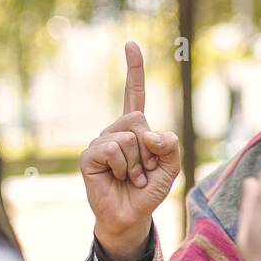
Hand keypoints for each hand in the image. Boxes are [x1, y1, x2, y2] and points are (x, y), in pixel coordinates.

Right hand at [82, 42, 181, 260]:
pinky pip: (113, 149)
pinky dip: (124, 166)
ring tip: (133, 178)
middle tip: (145, 170)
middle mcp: (114, 131)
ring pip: (128, 136)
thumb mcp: (171, 166)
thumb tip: (147, 133)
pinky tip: (119, 178)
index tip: (130, 44)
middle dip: (150, 148)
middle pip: (138, 119)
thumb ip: (170, 144)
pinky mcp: (89, 156)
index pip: (133, 95)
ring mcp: (100, 142)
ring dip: (138, 163)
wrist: (131, 216)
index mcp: (134, 130)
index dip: (133, 70)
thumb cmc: (148, 191)